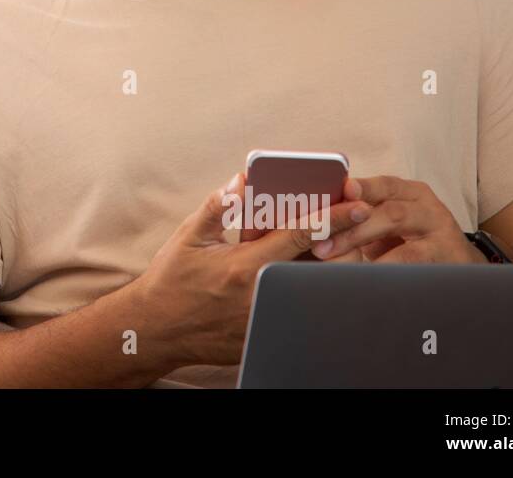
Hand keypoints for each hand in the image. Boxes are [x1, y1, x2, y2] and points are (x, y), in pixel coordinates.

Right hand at [136, 172, 372, 365]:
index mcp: (243, 265)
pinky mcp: (264, 334)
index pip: (299, 236)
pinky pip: (296, 310)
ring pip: (312, 290)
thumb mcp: (189, 236)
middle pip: (319, 266)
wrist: (156, 329)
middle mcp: (260, 294)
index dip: (332, 218)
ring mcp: (264, 317)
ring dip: (326, 268)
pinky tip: (305, 280)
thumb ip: (218, 207)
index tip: (357, 205)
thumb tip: (241, 180)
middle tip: (354, 226)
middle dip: (341, 244)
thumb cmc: (171, 279)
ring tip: (334, 249)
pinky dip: (307, 292)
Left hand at [309, 175, 485, 263]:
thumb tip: (315, 222)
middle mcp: (427, 208)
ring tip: (337, 260)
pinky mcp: (447, 259)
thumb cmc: (413, 244)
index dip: (363, 188)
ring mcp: (440, 233)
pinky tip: (367, 277)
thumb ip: (362, 218)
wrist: (460, 268)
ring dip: (364, 246)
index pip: (384, 185)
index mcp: (410, 193)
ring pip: (403, 238)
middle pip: (390, 211)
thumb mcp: (389, 226)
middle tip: (322, 244)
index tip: (341, 192)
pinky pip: (413, 263)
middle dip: (352, 227)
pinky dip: (386, 269)